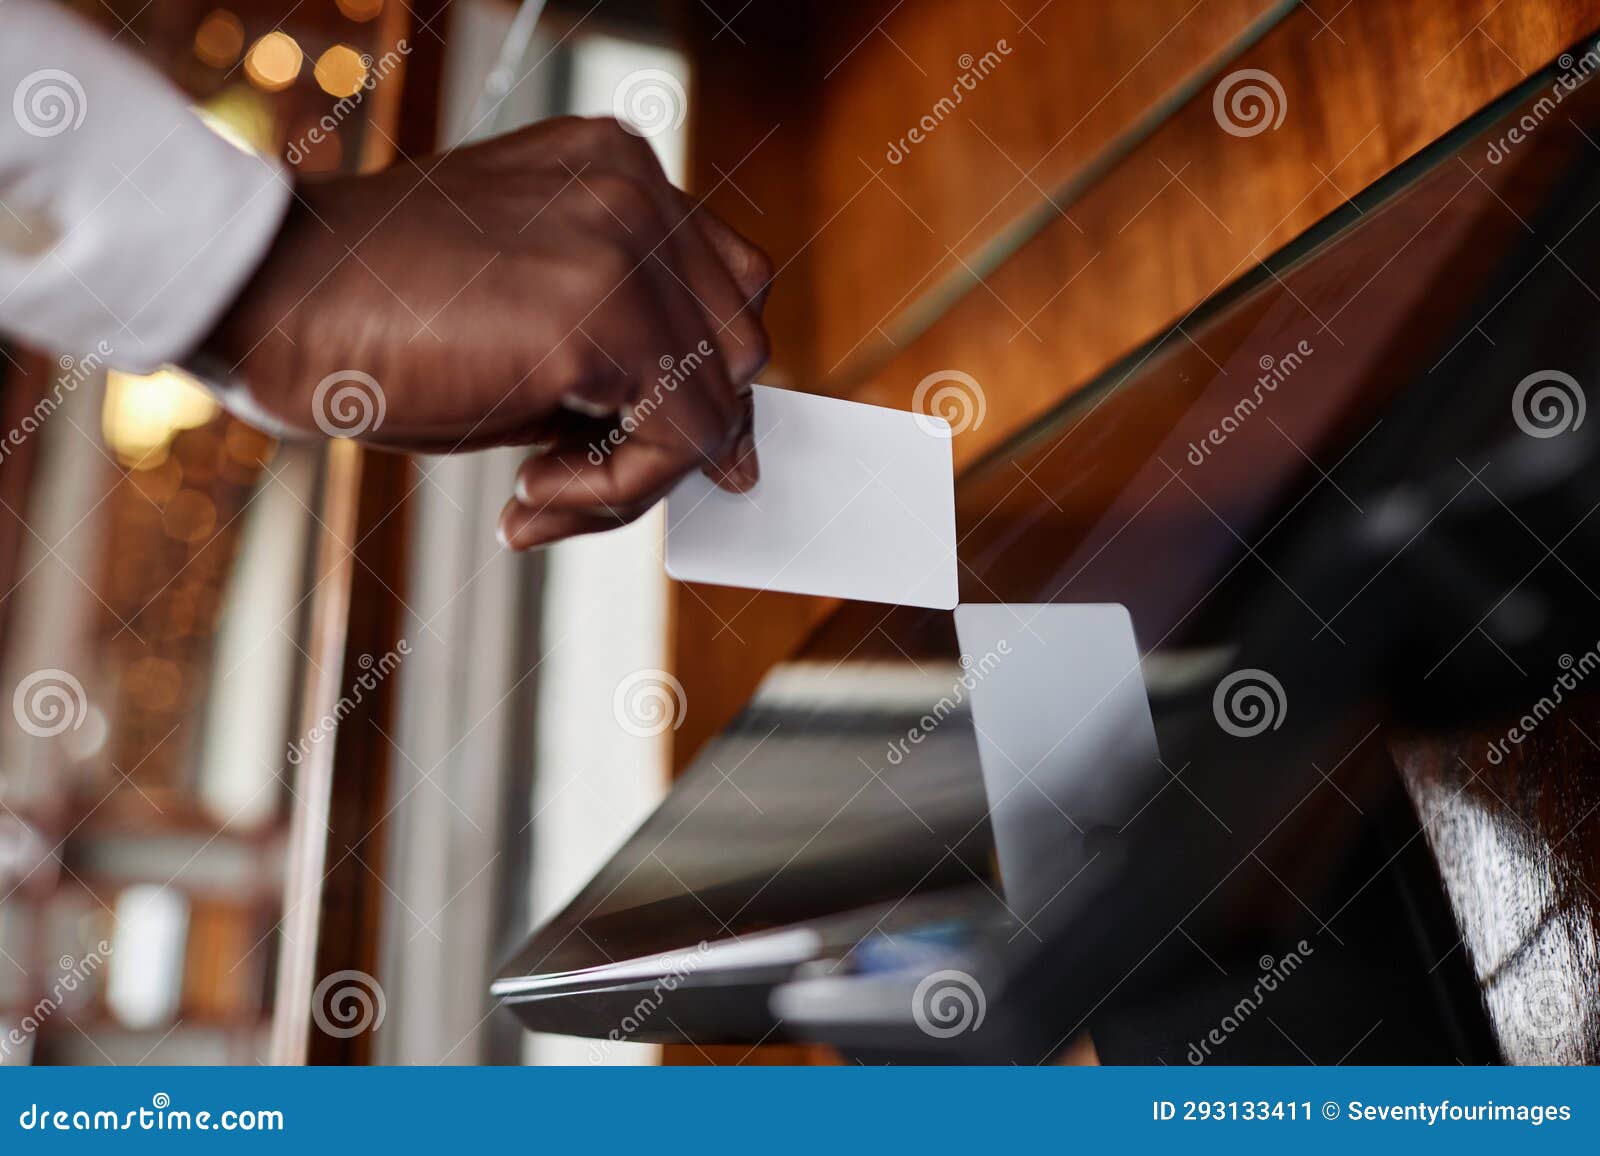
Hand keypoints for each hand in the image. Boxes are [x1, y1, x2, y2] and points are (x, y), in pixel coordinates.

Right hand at [198, 115, 771, 548]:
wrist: (262, 295)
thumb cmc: (371, 310)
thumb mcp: (524, 306)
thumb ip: (619, 336)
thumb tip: (707, 437)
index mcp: (619, 169)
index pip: (723, 288)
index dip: (698, 380)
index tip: (640, 446)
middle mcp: (637, 189)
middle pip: (739, 342)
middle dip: (677, 429)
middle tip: (578, 475)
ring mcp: (626, 244)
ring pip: (716, 400)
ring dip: (640, 472)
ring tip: (541, 490)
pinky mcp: (602, 314)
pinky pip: (676, 442)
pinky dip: (615, 497)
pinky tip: (528, 500)